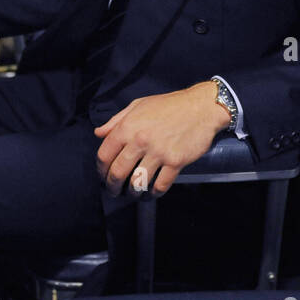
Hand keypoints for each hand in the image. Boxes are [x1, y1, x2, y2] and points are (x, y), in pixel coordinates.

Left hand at [94, 83, 229, 196]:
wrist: (201, 107)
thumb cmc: (169, 105)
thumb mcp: (138, 105)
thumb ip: (116, 120)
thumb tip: (99, 133)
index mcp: (128, 127)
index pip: (105, 155)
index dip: (101, 170)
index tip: (103, 176)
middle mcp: (141, 140)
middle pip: (118, 173)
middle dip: (113, 186)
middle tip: (114, 191)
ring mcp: (159, 152)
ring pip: (138, 183)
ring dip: (133, 193)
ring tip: (133, 194)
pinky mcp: (176, 162)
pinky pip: (160, 185)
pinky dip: (153, 193)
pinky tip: (152, 192)